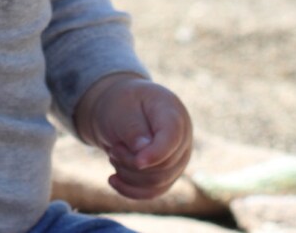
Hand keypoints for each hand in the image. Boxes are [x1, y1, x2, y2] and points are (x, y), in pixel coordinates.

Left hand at [74, 73, 192, 199]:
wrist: (116, 109)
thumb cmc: (119, 104)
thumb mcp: (121, 109)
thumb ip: (132, 129)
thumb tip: (143, 152)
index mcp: (172, 112)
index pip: (172, 137)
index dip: (157, 153)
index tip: (137, 162)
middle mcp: (182, 137)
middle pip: (165, 165)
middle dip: (133, 162)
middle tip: (114, 149)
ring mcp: (178, 157)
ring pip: (159, 182)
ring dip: (130, 174)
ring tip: (114, 155)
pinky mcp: (169, 174)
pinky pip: (154, 191)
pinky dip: (131, 189)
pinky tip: (113, 180)